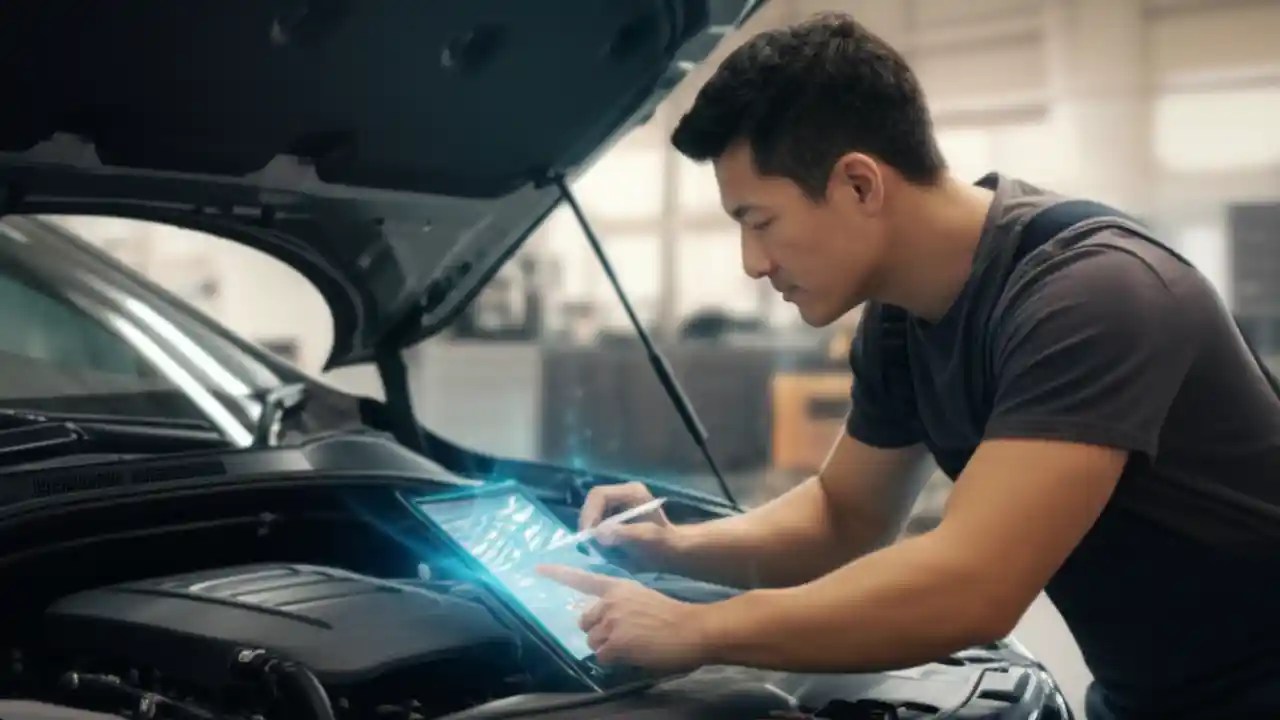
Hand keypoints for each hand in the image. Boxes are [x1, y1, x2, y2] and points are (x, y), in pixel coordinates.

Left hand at [537, 564, 711, 671]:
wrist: (693, 628)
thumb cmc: (674, 616)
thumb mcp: (643, 599)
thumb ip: (622, 605)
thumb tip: (607, 623)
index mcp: (618, 587)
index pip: (584, 579)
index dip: (559, 574)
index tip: (538, 568)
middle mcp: (611, 601)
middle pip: (585, 621)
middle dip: (597, 632)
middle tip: (621, 637)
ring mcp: (612, 621)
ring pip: (593, 641)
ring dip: (607, 648)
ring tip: (632, 646)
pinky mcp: (616, 641)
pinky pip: (603, 656)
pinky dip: (615, 660)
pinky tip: (633, 654)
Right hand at [579, 482, 679, 569]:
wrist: (671, 551)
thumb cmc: (662, 544)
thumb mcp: (645, 539)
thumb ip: (623, 534)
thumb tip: (597, 533)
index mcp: (631, 492)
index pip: (599, 495)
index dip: (589, 513)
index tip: (586, 534)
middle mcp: (622, 492)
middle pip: (593, 502)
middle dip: (588, 522)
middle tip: (588, 543)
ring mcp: (618, 502)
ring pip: (592, 512)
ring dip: (591, 530)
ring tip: (598, 547)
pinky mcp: (614, 513)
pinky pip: (596, 521)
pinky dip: (596, 534)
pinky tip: (603, 546)